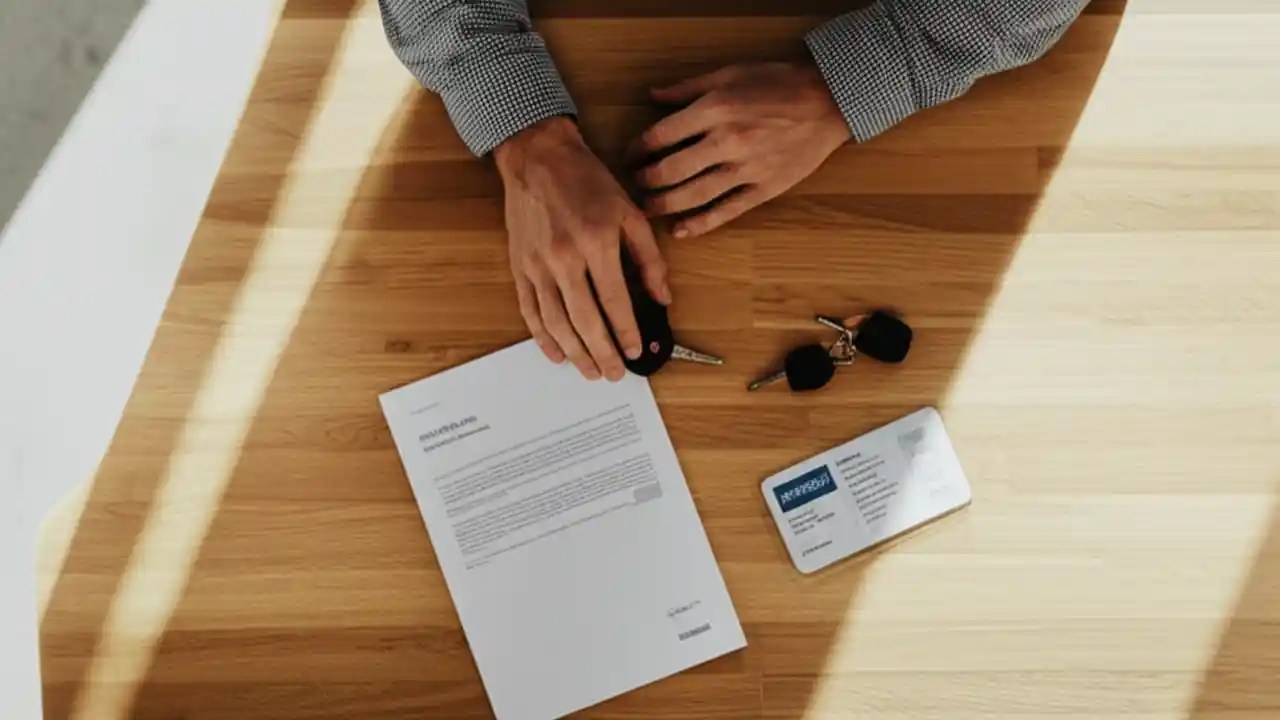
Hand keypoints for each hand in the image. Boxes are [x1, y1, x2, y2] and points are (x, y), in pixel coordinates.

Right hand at [495, 117, 670, 380]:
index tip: (635, 351)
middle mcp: (564, 257)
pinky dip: (543, 338)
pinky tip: (558, 354)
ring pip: (556, 322)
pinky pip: (530, 311)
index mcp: (596, 241)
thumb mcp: (629, 212)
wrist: (538, 157)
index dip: (626, 331)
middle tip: (614, 374)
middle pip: (585, 320)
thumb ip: (649, 257)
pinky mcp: (519, 267)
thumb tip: (662, 297)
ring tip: (591, 372)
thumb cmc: (587, 182)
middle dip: (601, 353)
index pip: (614, 300)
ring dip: (575, 353)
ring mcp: (538, 265)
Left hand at [631, 60, 851, 236]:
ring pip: (693, 196)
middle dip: (645, 181)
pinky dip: (701, 224)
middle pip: (670, 171)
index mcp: (714, 109)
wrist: (827, 101)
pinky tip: (680, 230)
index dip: (637, 149)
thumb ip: (688, 87)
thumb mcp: (730, 73)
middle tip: (636, 184)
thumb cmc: (778, 82)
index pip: (660, 136)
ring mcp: (746, 169)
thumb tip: (652, 96)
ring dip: (664, 206)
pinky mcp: (764, 188)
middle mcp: (726, 142)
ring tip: (647, 209)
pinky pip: (726, 211)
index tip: (630, 156)